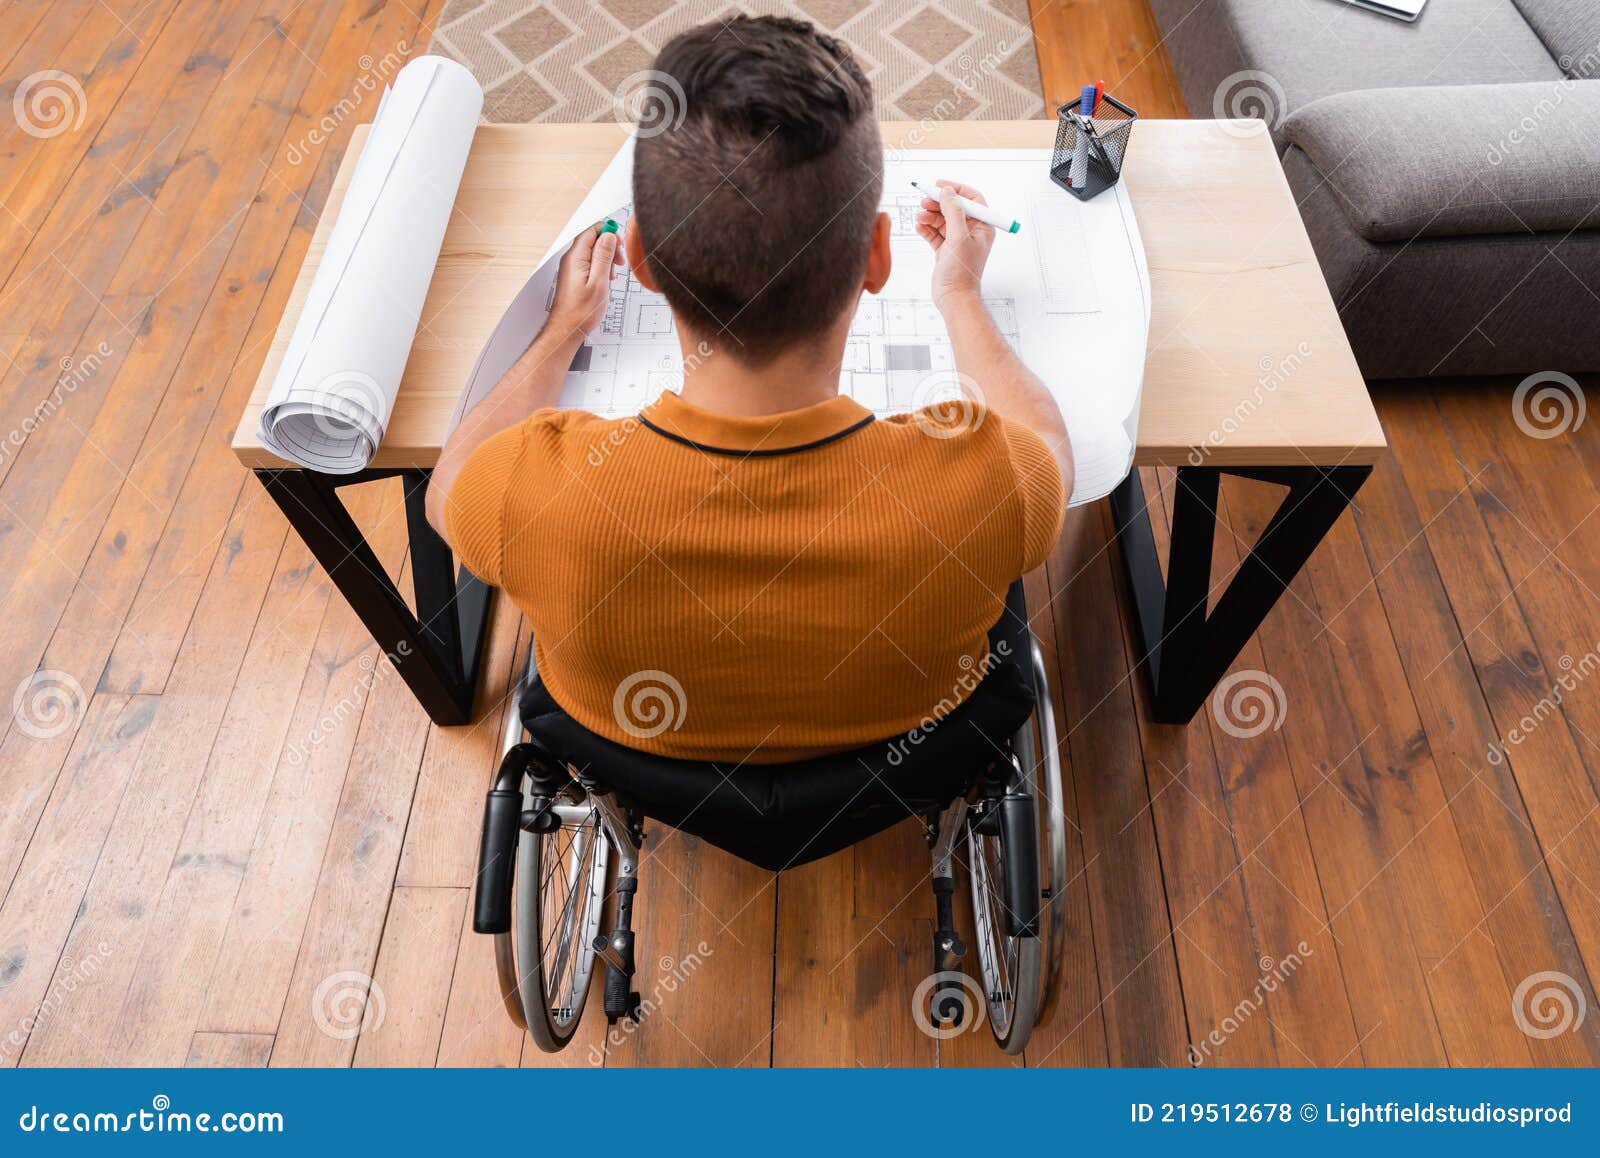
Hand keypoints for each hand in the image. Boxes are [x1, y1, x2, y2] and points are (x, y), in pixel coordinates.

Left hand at [546, 222, 622, 338]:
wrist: (567, 328)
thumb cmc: (581, 312)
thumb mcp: (599, 282)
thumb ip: (603, 256)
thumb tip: (609, 237)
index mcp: (576, 257)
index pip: (592, 230)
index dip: (608, 232)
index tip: (620, 242)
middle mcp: (571, 259)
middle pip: (592, 239)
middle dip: (609, 246)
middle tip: (619, 260)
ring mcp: (571, 267)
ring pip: (591, 251)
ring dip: (606, 257)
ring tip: (613, 272)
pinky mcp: (573, 276)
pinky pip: (588, 262)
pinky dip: (600, 266)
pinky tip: (606, 278)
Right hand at [914, 180, 994, 310]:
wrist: (954, 298)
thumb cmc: (962, 274)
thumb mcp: (959, 237)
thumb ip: (953, 212)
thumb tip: (948, 192)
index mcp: (982, 228)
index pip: (972, 199)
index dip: (956, 190)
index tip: (940, 185)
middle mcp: (971, 232)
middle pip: (954, 208)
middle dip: (938, 203)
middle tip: (925, 201)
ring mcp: (957, 241)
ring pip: (942, 220)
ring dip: (930, 216)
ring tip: (920, 217)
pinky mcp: (945, 250)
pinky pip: (935, 233)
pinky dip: (926, 228)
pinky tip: (919, 227)